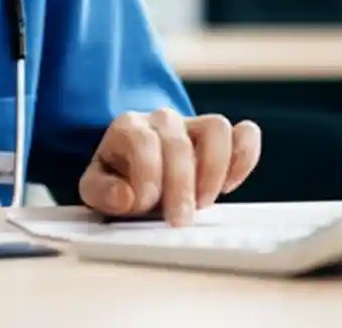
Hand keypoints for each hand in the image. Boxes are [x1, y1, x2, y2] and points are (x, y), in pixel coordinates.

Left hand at [77, 108, 260, 225]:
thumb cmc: (119, 182)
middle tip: (178, 220)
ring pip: (216, 128)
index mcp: (128, 128)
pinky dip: (244, 158)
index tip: (144, 206)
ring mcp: (194, 126)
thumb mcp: (96, 190)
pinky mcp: (221, 139)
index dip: (146, 177)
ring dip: (213, 171)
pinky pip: (245, 134)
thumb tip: (125, 196)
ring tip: (202, 203)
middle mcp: (162, 120)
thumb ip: (102, 192)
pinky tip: (229, 185)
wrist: (136, 174)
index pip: (141, 142)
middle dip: (180, 187)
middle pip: (177, 143)